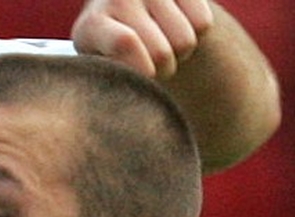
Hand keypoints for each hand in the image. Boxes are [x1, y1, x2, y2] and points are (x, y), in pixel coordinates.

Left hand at [71, 0, 214, 78]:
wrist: (127, 17)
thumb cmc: (115, 62)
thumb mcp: (105, 79)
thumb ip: (115, 91)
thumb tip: (133, 120)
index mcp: (92, 27)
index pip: (126, 43)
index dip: (143, 71)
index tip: (141, 78)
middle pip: (162, 53)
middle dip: (162, 69)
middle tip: (148, 63)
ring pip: (185, 41)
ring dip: (179, 52)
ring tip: (160, 42)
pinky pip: (202, 22)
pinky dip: (195, 32)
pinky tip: (173, 26)